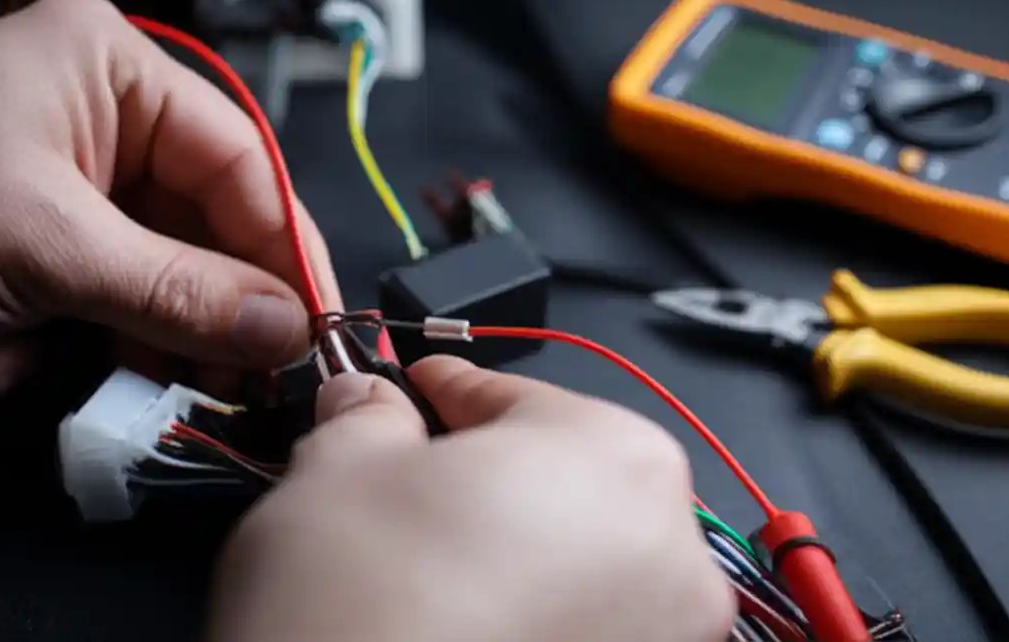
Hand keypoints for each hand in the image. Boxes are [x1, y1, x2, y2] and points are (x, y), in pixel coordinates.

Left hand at [0, 0, 338, 379]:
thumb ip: (182, 294)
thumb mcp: (48, 249)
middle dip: (205, 310)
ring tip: (121, 387)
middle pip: (200, 225)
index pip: (241, 163)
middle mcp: (94, 118)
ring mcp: (57, 183)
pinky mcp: (23, 242)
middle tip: (243, 379)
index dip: (284, 250)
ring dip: (127, 340)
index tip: (316, 324)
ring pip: (147, 274)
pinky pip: (89, 299)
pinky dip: (62, 348)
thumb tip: (287, 328)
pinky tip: (4, 371)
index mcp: (110, 71)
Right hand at [209, 356, 735, 641]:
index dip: (450, 391)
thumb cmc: (363, 612)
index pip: (517, 395)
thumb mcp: (338, 470)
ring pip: (580, 558)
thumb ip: (366, 416)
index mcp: (613, 453)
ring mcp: (667, 635)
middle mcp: (670, 546)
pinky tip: (464, 617)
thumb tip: (367, 402)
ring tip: (429, 558)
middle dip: (487, 470)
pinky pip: (588, 625)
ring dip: (515, 546)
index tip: (416, 390)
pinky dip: (536, 613)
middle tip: (409, 476)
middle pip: (562, 476)